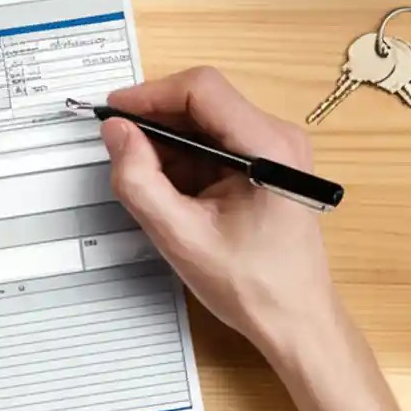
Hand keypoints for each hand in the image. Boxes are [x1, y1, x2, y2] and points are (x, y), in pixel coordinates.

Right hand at [100, 67, 338, 350]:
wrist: (296, 320)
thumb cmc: (253, 286)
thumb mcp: (181, 237)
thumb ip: (140, 181)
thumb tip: (116, 132)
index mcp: (268, 147)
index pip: (202, 89)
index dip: (150, 94)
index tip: (114, 113)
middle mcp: (278, 138)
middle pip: (203, 102)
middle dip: (155, 121)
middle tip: (119, 149)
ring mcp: (273, 150)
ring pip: (204, 123)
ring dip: (167, 143)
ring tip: (145, 181)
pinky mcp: (264, 165)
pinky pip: (213, 144)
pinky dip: (183, 160)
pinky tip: (170, 193)